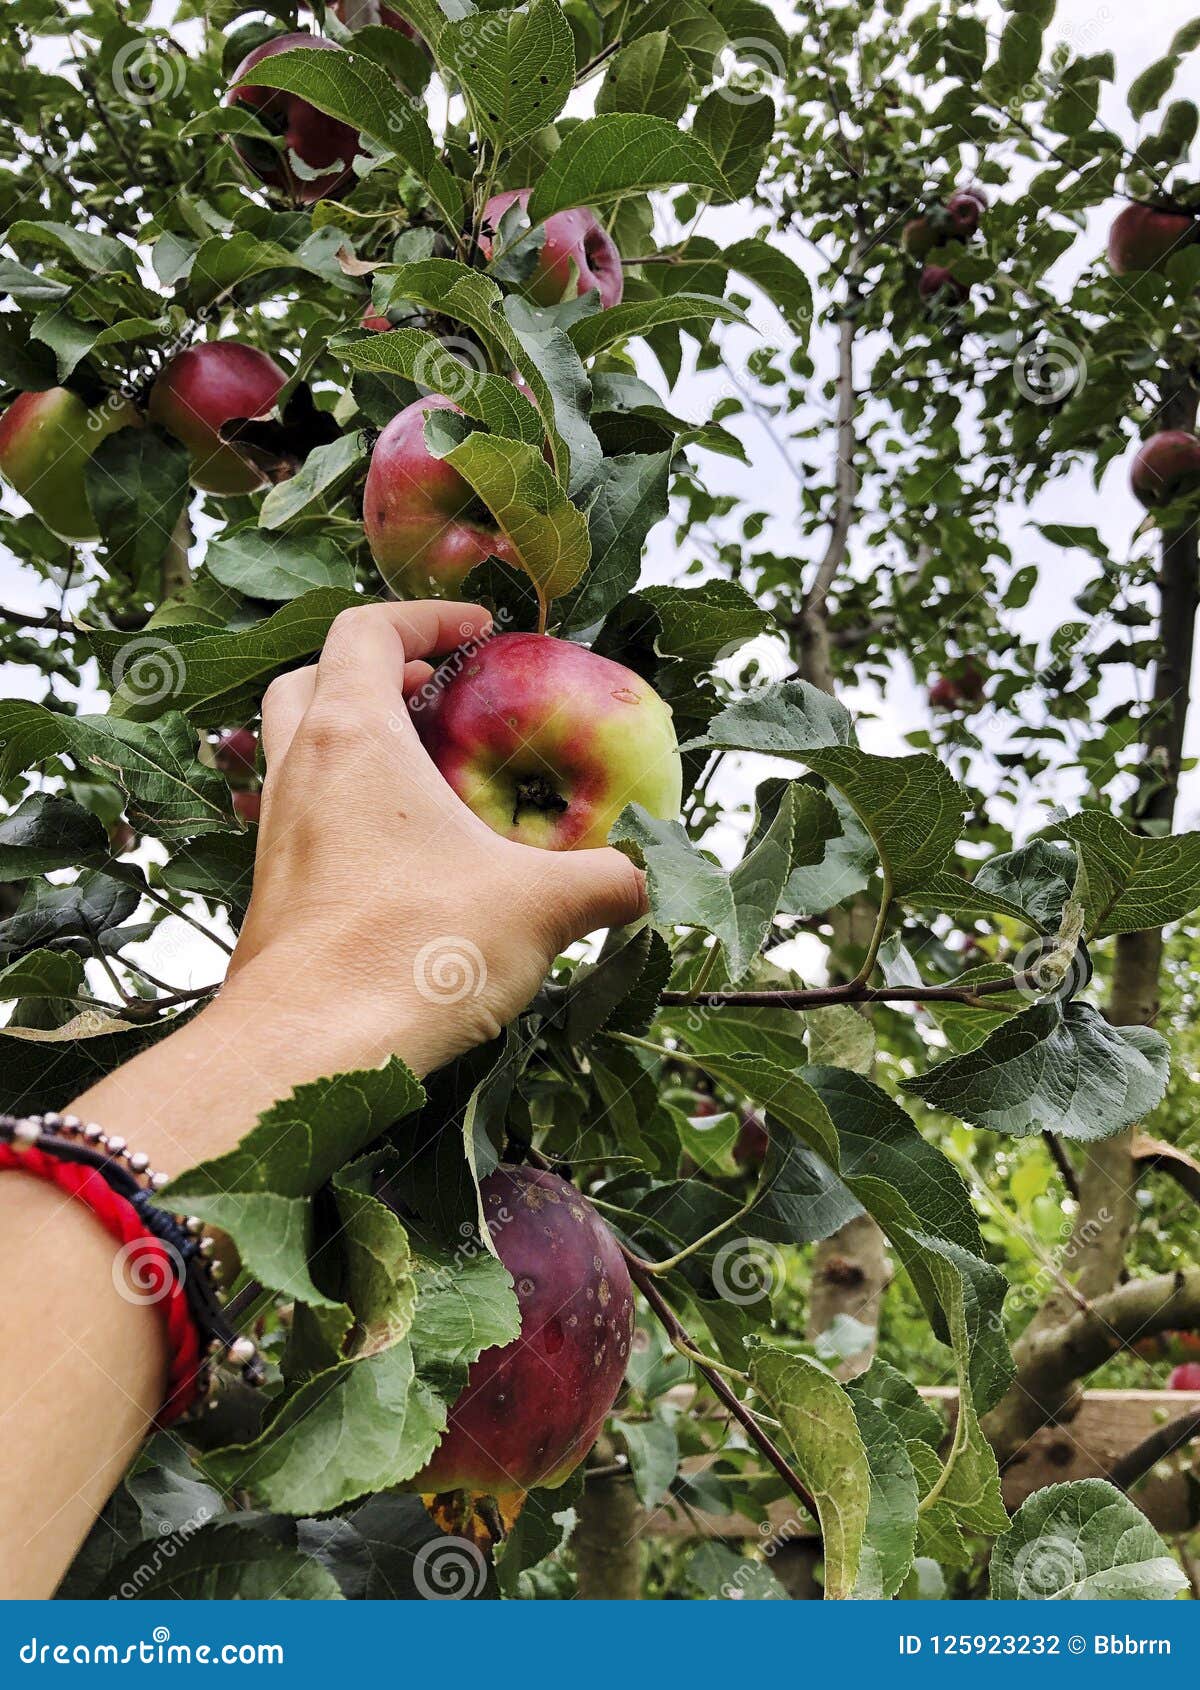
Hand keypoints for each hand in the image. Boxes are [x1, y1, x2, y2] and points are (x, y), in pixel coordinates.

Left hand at [224, 599, 646, 1078]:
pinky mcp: (274, 892)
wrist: (304, 1055)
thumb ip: (610, 880)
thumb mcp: (541, 907)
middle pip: (314, 679)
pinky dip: (347, 810)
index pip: (365, 630)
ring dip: (357, 742)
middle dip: (377, 672)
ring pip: (299, 751)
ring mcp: (276, 833)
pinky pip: (304, 819)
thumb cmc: (414, 954)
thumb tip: (652, 879)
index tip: (479, 633)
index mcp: (353, 738)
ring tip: (431, 776)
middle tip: (441, 694)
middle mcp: (299, 771)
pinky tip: (406, 859)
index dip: (424, 617)